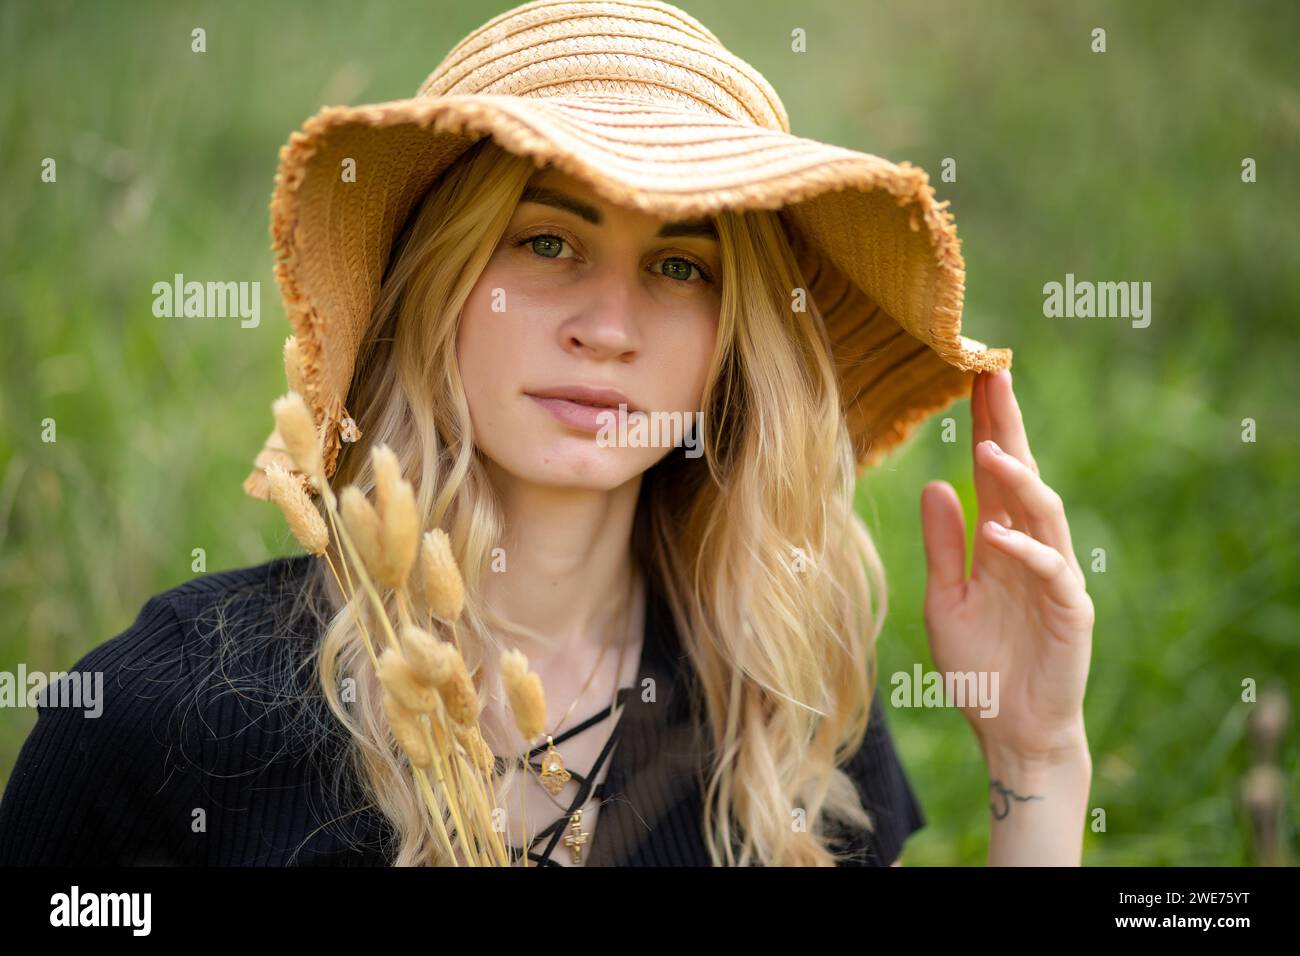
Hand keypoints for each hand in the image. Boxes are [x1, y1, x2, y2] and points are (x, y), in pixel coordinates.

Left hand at [920, 370, 1093, 766]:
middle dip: (1007, 427)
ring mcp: (1054, 576)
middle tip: (992, 377)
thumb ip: (944, 545)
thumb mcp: (945, 598)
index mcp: (1000, 540)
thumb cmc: (979, 665)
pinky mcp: (1069, 610)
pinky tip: (995, 533)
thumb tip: (937, 484)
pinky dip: (1022, 550)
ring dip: (1017, 481)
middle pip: (1022, 476)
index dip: (987, 427)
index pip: (995, 473)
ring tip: (989, 449)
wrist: (1010, 729)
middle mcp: (1030, 548)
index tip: (972, 379)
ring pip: (1042, 514)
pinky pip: (1048, 570)